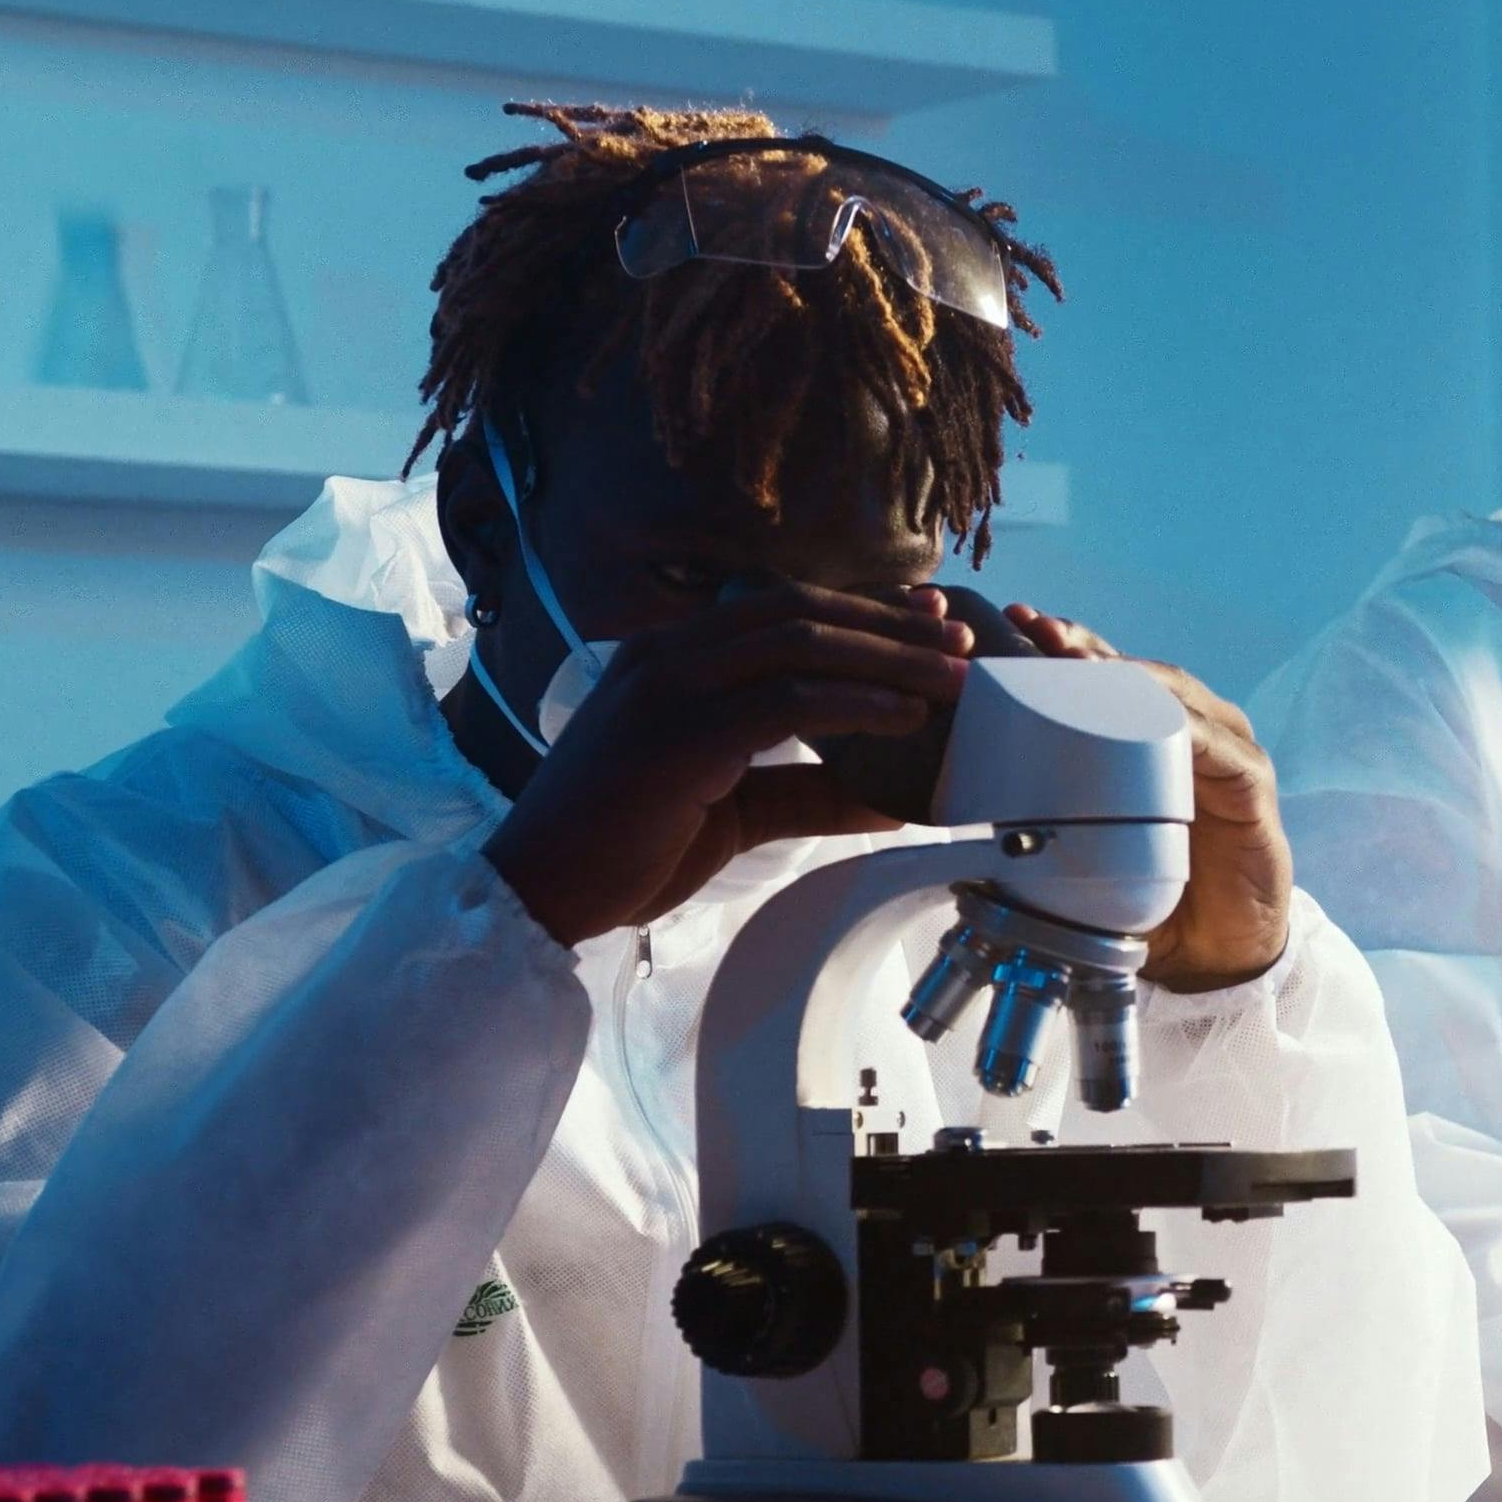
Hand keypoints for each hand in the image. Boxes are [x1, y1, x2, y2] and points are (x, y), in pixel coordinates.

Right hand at [482, 584, 970, 944]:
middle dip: (890, 625)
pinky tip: (902, 718)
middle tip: (961, 643)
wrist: (540, 891)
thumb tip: (896, 797)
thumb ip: (811, 793)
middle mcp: (669, 655)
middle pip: (802, 614)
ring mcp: (668, 687)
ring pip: (800, 644)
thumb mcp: (737, 812)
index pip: (784, 611)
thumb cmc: (626, 849)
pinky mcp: (677, 734)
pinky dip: (853, 703)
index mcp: (673, 658)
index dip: (864, 611)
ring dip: (888, 656)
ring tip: (953, 679)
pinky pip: (784, 703)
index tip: (932, 619)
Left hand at [1003, 604, 1294, 992]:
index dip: (1066, 647)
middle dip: (1088, 649)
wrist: (1215, 952)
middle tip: (1040, 631)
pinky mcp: (1250, 785)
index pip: (1107, 678)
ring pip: (1177, 697)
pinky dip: (1188, 730)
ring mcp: (1226, 752)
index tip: (1019, 623)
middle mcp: (1191, 731)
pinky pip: (1219, 749)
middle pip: (1138, 673)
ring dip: (1132, 677)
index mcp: (1150, 739)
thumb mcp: (1092, 853)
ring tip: (1086, 665)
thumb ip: (1050, 832)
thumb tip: (967, 834)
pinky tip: (1158, 718)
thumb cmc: (1152, 895)